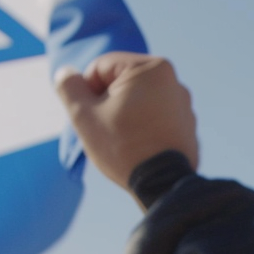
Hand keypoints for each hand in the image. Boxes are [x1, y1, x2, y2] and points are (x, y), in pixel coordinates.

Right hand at [55, 52, 198, 191]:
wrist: (164, 186)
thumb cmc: (124, 148)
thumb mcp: (84, 116)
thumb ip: (70, 88)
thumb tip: (66, 73)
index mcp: (150, 68)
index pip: (101, 67)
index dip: (88, 91)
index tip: (94, 116)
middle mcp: (173, 80)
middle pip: (121, 81)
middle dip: (107, 102)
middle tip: (107, 129)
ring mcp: (183, 102)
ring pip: (138, 99)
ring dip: (125, 113)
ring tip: (124, 140)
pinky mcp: (187, 122)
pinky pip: (156, 115)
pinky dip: (144, 125)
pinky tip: (140, 145)